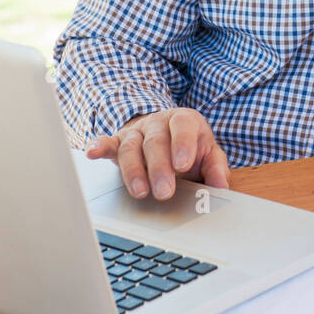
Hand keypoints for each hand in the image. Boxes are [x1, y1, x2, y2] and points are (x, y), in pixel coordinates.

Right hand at [86, 106, 230, 199]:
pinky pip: (107, 143)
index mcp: (184, 121)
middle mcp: (158, 123)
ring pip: (131, 147)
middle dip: (159, 168)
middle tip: (165, 192)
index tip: (183, 164)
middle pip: (155, 142)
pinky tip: (92, 153)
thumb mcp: (208, 153)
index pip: (183, 126)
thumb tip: (221, 186)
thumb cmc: (189, 147)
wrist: (167, 134)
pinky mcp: (118, 142)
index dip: (182, 144)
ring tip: (140, 192)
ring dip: (134, 171)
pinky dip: (99, 146)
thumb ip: (216, 168)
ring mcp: (136, 132)